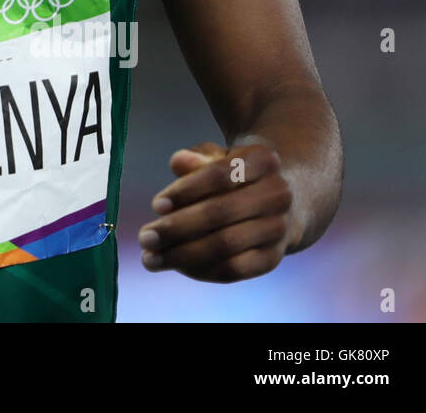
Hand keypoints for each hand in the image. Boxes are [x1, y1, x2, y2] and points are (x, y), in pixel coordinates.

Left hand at [138, 140, 296, 282]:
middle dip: (177, 227)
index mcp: (263, 160)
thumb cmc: (235, 172)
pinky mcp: (273, 258)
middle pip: (221, 214)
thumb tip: (177, 162)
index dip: (186, 190)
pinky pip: (234, 270)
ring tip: (151, 258)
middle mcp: (278, 195)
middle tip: (144, 237)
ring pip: (226, 247)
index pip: (220, 174)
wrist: (281, 199)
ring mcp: (279, 229)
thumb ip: (197, 156)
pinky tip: (176, 266)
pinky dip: (201, 271)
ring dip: (183, 255)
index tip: (155, 205)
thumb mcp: (218, 155)